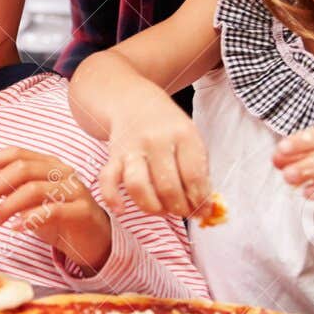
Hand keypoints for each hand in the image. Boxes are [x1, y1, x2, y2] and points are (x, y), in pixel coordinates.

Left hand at [0, 147, 112, 272]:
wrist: (93, 240)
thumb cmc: (59, 219)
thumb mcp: (30, 201)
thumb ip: (11, 187)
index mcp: (49, 164)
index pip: (17, 153)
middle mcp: (62, 172)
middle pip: (23, 168)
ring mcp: (74, 190)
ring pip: (34, 189)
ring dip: (7, 206)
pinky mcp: (82, 211)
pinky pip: (52, 211)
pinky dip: (29, 219)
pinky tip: (15, 229)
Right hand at [98, 98, 210, 217]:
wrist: (134, 102)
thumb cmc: (169, 126)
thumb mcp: (191, 138)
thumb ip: (200, 171)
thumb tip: (205, 208)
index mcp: (182, 135)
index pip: (193, 176)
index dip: (200, 200)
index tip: (202, 210)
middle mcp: (156, 141)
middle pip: (167, 186)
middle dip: (178, 208)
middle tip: (182, 211)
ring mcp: (132, 149)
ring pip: (138, 186)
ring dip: (152, 207)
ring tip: (161, 210)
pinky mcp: (113, 156)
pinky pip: (108, 180)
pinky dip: (112, 198)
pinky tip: (121, 209)